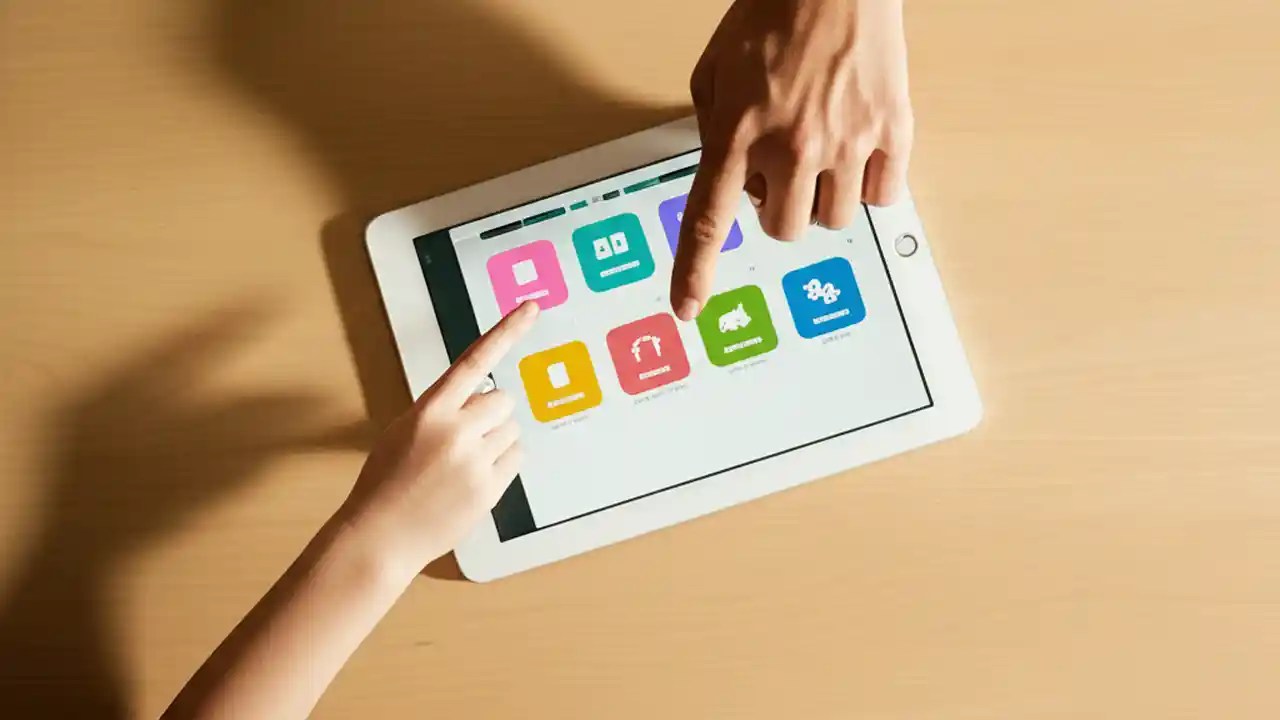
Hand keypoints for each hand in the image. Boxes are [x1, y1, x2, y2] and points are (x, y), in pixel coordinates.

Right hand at [337, 301, 537, 577]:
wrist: (382, 535)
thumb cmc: (387, 481)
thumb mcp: (403, 431)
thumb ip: (442, 411)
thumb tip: (483, 401)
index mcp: (430, 410)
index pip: (475, 360)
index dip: (507, 331)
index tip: (532, 307)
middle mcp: (457, 430)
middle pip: (503, 401)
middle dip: (489, 415)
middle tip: (464, 438)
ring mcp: (476, 461)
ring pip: (512, 430)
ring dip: (496, 439)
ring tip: (463, 463)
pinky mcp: (490, 488)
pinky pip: (516, 457)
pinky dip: (502, 463)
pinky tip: (474, 477)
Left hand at [672, 0, 912, 319]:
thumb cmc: (771, 16)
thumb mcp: (712, 73)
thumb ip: (713, 133)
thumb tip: (729, 181)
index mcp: (738, 131)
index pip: (708, 220)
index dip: (695, 272)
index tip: (688, 308)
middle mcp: (792, 146)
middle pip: (783, 229)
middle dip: (778, 208)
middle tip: (781, 171)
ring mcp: (847, 142)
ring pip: (832, 219)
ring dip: (821, 198)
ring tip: (821, 152)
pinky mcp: (892, 132)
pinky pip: (881, 197)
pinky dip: (867, 186)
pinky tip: (857, 152)